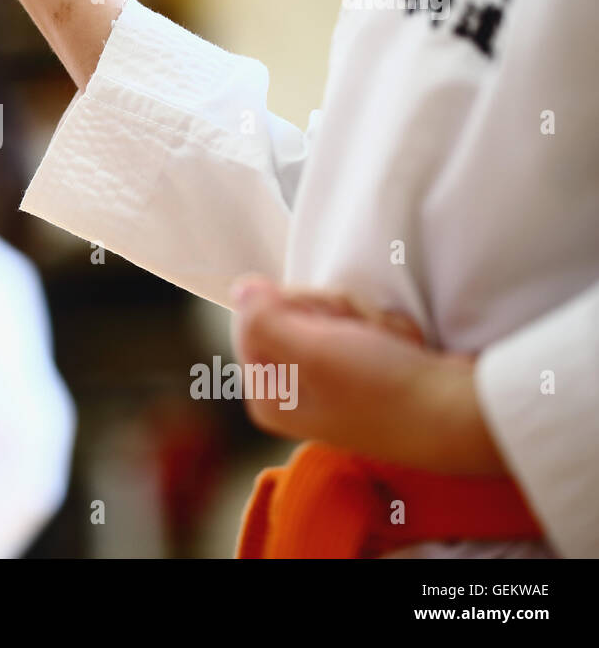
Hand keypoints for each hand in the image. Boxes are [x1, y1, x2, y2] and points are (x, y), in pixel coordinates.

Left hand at [228, 275, 505, 474]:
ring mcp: (336, 384)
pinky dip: (388, 330)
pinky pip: (368, 329)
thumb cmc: (380, 387)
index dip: (292, 307)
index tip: (323, 322)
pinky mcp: (373, 373)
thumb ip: (262, 318)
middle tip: (358, 334)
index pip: (255, 319)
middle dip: (333, 313)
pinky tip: (404, 348)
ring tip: (387, 344)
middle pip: (294, 315)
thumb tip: (241, 289)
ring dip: (366, 320)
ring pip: (335, 316)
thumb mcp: (308, 349)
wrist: (462, 414)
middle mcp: (298, 394)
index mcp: (270, 397)